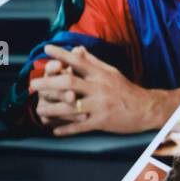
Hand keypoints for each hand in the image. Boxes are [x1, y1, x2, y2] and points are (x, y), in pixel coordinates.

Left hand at [30, 44, 179, 134]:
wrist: (146, 109)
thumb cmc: (126, 89)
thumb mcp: (111, 72)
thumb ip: (93, 62)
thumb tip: (77, 50)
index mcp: (99, 74)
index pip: (77, 61)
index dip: (61, 54)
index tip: (46, 50)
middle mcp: (98, 88)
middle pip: (69, 83)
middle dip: (49, 83)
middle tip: (33, 84)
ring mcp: (99, 106)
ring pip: (71, 107)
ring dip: (53, 109)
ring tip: (39, 110)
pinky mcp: (102, 122)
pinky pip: (81, 126)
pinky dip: (67, 129)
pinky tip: (55, 130)